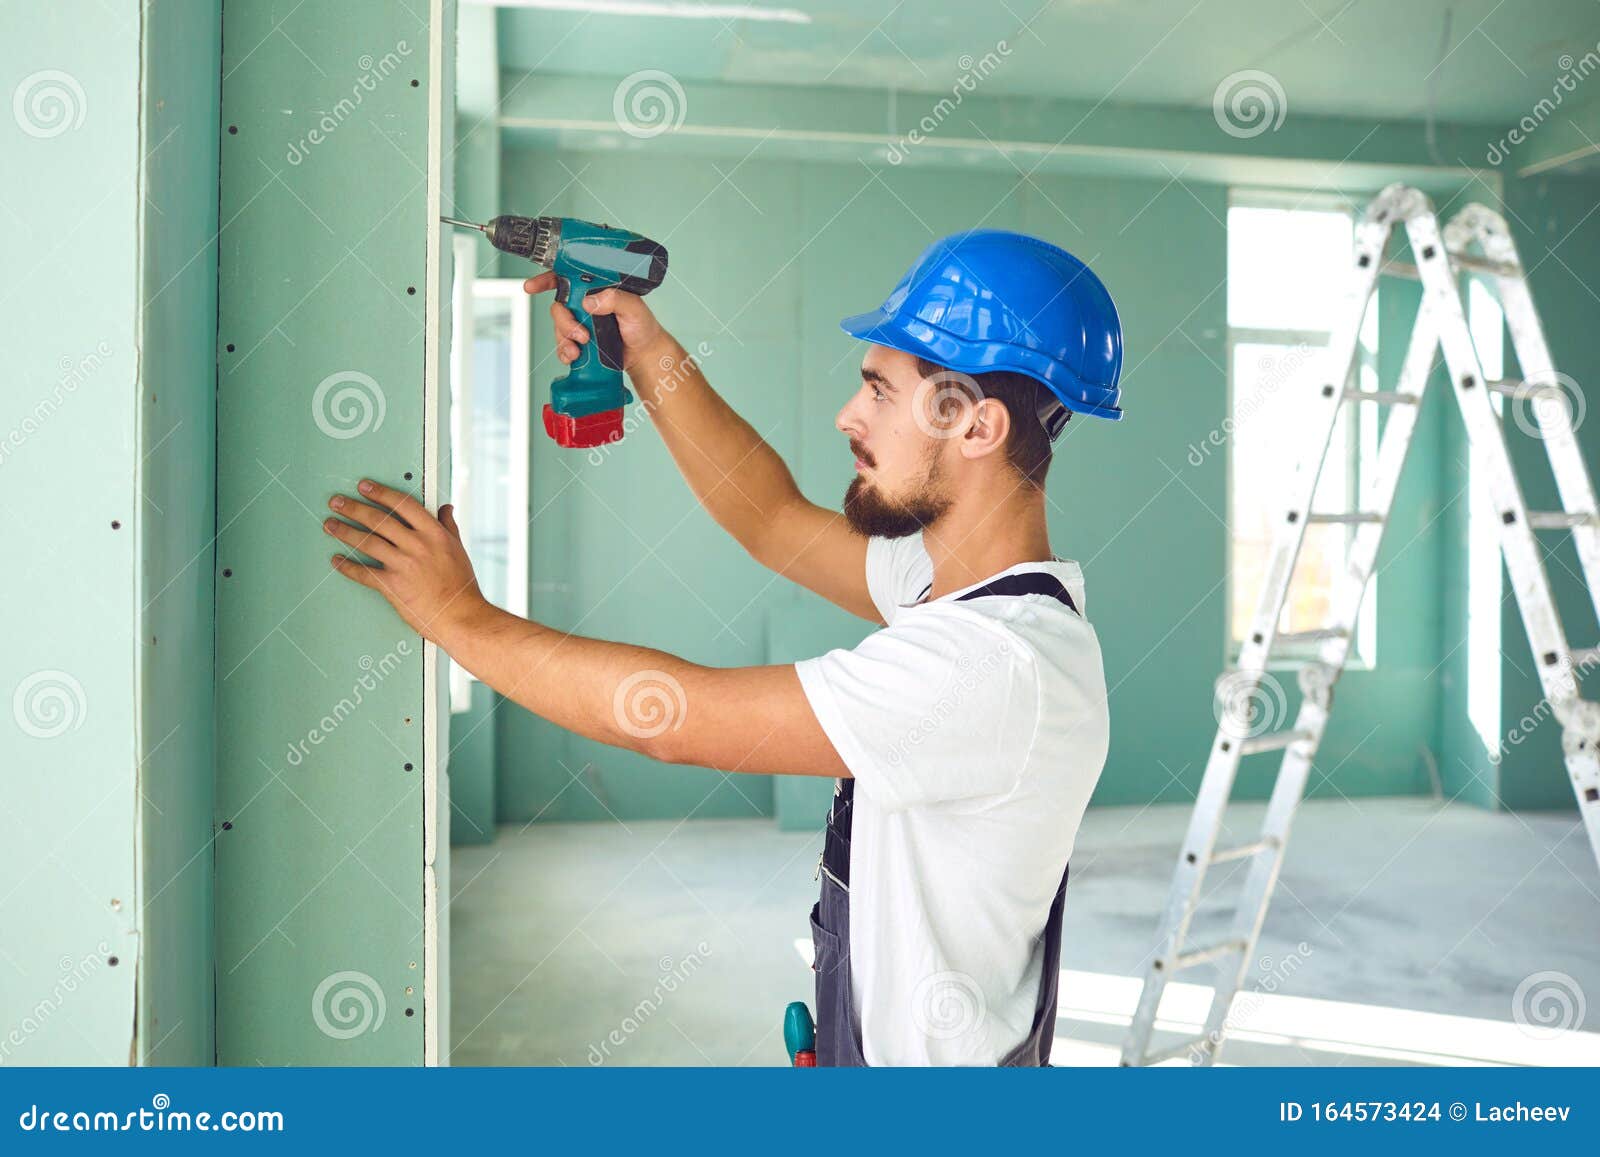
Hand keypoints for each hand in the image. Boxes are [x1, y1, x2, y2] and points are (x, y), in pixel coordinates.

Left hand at [324, 479, 488, 644]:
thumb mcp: (459, 548)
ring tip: (330, 525)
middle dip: (354, 508)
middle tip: (337, 502)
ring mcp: (403, 565)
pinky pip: (364, 573)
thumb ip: (448, 526)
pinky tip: (337, 560)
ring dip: (344, 532)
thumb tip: (446, 509)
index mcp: (434, 533)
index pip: (402, 504)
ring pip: (367, 542)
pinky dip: (347, 566)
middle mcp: (416, 545)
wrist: (460, 615)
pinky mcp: (392, 585)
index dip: (381, 493)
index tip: (365, 487)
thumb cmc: (461, 586)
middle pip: (378, 520)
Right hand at [524, 270, 664, 371]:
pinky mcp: (578, 342)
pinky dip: (565, 353)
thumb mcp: (634, 308)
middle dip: (564, 322)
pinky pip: (562, 346)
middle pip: (558, 307)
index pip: (567, 277)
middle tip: (580, 334)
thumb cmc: (642, 326)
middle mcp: (584, 303)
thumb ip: (616, 300)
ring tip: (580, 349)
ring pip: (559, 328)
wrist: (643, 354)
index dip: (546, 279)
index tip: (532, 287)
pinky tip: (574, 356)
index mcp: (596, 288)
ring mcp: (580, 323)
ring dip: (565, 339)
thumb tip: (591, 301)